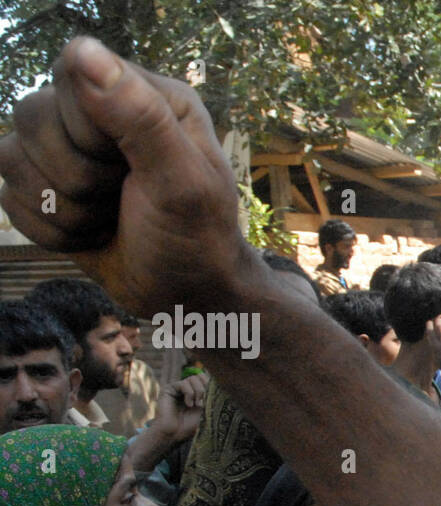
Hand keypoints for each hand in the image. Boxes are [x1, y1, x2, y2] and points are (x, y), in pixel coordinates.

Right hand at [0, 37, 262, 317]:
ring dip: (63, 208)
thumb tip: (83, 49)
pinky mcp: (49, 188)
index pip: (71, 72)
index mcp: (147, 94)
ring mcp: (70, 150)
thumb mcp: (182, 183)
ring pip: (9, 157)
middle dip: (77, 176)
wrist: (188, 297)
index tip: (126, 166)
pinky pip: (9, 198)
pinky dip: (50, 230)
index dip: (84, 127)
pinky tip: (92, 236)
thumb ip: (140, 118)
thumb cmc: (197, 240)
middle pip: (31, 115)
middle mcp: (104, 114)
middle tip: (122, 200)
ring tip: (109, 220)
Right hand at [153, 373, 208, 442]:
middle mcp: (187, 388)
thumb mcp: (206, 411)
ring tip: (196, 405)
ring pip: (193, 378)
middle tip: (204, 403)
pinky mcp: (169, 389)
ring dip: (198, 391)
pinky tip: (189, 405)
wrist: (174, 433)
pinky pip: (183, 383)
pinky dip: (189, 393)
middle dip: (206, 388)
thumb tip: (221, 386)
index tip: (213, 398)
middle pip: (201, 376)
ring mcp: (178, 388)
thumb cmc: (190, 425)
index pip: (207, 379)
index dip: (212, 385)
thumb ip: (212, 398)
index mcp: (197, 392)